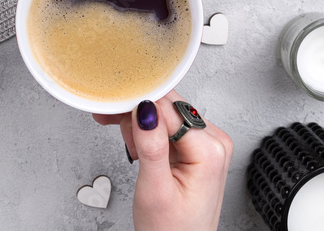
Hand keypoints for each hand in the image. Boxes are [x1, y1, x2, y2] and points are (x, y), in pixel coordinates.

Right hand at [93, 91, 232, 230]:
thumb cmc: (172, 230)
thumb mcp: (154, 190)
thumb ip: (151, 147)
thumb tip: (145, 109)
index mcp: (210, 151)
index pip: (168, 109)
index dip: (136, 106)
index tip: (111, 108)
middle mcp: (214, 141)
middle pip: (168, 106)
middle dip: (136, 111)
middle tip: (108, 119)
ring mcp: (207, 143)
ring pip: (166, 112)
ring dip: (140, 121)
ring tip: (129, 144)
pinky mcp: (197, 146)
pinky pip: (169, 124)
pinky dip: (148, 130)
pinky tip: (138, 143)